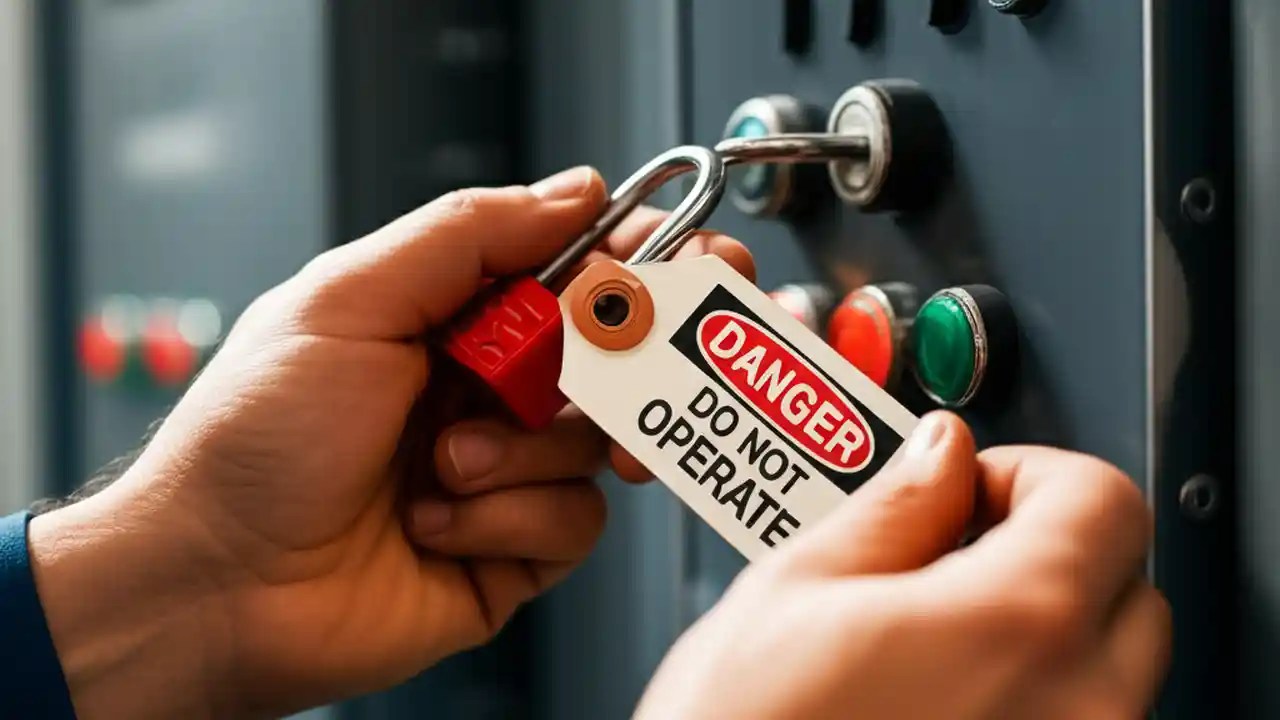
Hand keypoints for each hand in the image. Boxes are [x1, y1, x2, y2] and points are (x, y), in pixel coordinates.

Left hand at [28, 167, 753, 718]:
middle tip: (609, 374)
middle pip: (612, 357)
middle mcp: (488, 390)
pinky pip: (574, 523)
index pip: (574, 269)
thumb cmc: (251, 440)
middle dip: (623, 364)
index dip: (640, 262)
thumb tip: (575, 192)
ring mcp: (506, 472)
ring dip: (524, 451)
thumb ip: (465, 234)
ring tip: (444, 464)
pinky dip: (508, 520)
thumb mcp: (348, 301)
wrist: (214, 586)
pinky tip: (435, 523)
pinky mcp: (514, 551)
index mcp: (453, 318)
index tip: (686, 262)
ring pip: (597, 443)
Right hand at [636, 412, 1170, 719]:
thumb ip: (893, 507)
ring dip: (1042, 624)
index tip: (966, 487)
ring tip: (931, 627)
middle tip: (949, 548)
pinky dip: (1032, 694)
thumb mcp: (794, 591)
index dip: (1027, 471)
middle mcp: (1077, 710)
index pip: (1103, 499)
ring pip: (1109, 667)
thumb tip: (938, 453)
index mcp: (1018, 628)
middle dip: (1045, 545)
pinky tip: (937, 691)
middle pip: (1126, 583)